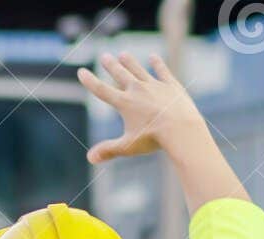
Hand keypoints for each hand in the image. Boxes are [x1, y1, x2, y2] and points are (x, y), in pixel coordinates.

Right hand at [78, 53, 207, 164]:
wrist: (181, 129)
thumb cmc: (153, 139)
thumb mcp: (128, 147)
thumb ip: (108, 150)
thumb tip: (90, 158)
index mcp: (124, 103)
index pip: (102, 90)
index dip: (90, 81)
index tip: (81, 72)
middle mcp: (137, 90)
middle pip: (120, 75)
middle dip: (111, 66)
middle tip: (104, 56)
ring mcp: (155, 86)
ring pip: (139, 70)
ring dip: (130, 62)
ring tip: (123, 54)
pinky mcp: (171, 86)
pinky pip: (162, 72)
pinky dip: (157, 64)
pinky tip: (153, 57)